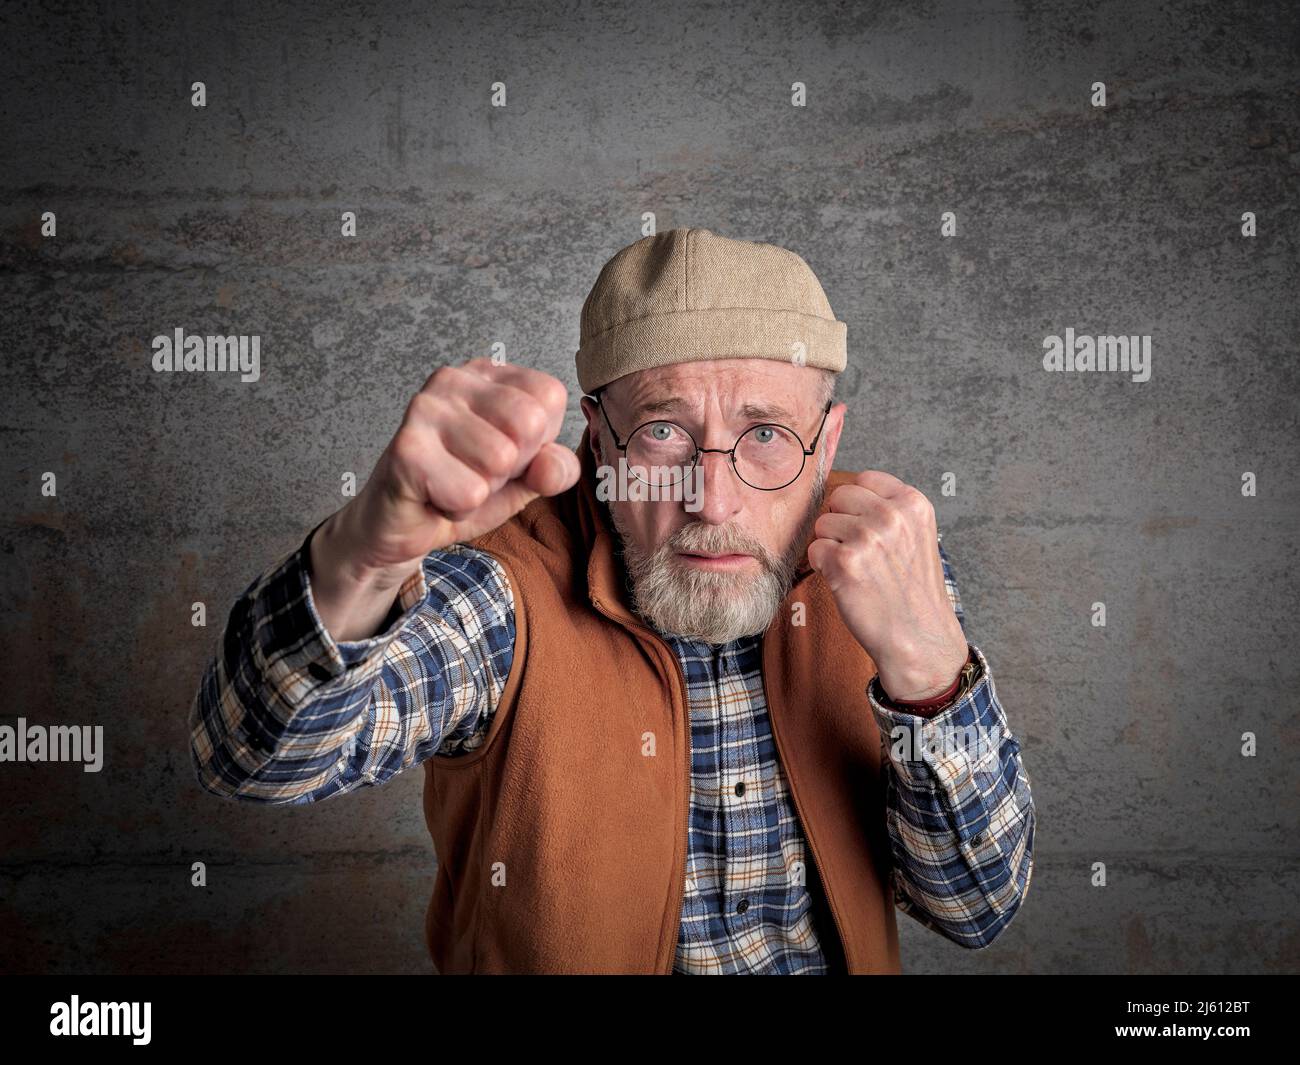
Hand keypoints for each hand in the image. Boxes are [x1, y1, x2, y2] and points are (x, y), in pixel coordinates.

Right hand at [322, 357, 580, 583]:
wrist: (402, 524)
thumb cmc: (462, 488)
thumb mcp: (526, 478)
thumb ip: (555, 469)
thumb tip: (550, 464)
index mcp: (489, 374)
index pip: (551, 395)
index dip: (538, 441)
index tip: (505, 451)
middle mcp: (455, 379)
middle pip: (528, 424)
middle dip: (511, 466)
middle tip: (476, 471)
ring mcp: (426, 408)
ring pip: (500, 460)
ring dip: (482, 490)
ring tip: (453, 482)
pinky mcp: (407, 448)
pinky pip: (469, 492)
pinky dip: (458, 508)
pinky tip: (435, 496)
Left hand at [806, 470, 967, 701]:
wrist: (918, 638)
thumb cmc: (913, 591)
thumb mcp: (917, 536)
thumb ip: (890, 510)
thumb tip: (846, 494)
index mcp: (913, 503)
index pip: (865, 479)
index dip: (858, 505)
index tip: (867, 527)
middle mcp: (891, 515)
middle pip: (839, 496)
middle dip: (841, 522)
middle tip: (859, 552)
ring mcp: (867, 536)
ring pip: (823, 523)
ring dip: (831, 546)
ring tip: (856, 569)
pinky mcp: (844, 561)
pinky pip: (813, 549)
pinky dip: (821, 566)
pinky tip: (844, 581)